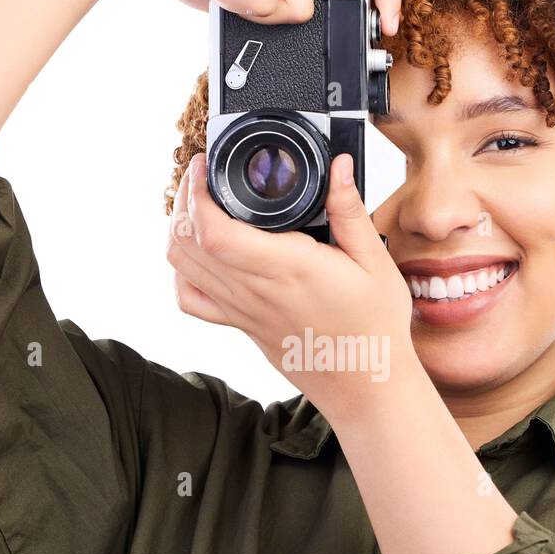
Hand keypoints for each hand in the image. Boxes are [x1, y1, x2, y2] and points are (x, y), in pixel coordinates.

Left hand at [166, 151, 415, 418]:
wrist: (365, 387)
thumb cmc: (374, 328)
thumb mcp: (375, 263)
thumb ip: (350, 211)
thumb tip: (340, 166)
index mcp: (286, 269)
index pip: (214, 231)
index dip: (197, 193)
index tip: (206, 166)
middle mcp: (254, 291)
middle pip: (186, 241)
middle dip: (184, 198)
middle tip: (203, 175)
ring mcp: (241, 311)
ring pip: (181, 266)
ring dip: (179, 228)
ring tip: (199, 204)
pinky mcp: (240, 326)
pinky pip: (191, 299)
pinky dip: (183, 271)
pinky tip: (200, 253)